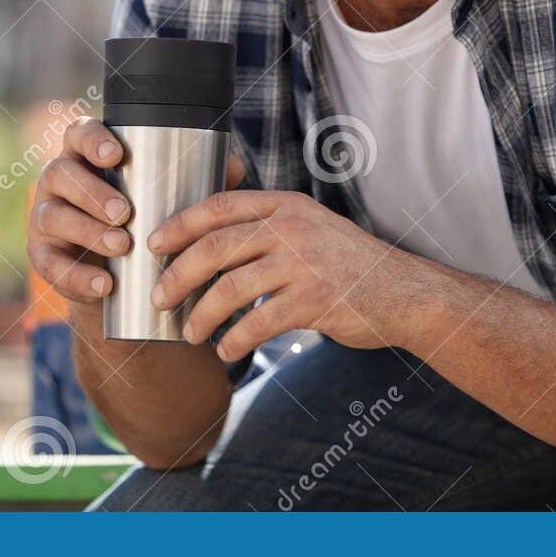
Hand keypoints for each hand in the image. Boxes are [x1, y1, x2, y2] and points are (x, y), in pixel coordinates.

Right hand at [28, 117, 245, 302]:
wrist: (124, 279)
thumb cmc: (149, 220)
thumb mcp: (173, 198)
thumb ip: (202, 181)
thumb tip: (235, 166)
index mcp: (87, 156)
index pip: (78, 133)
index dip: (92, 139)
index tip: (116, 155)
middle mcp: (60, 180)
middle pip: (62, 174)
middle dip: (92, 192)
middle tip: (125, 211)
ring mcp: (45, 217)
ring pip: (54, 216)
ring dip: (88, 231)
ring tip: (122, 246)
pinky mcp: (42, 256)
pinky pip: (50, 265)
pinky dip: (77, 275)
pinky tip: (103, 284)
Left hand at [148, 190, 422, 360]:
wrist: (402, 292)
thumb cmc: (346, 264)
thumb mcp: (310, 226)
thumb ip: (267, 224)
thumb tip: (205, 238)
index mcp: (286, 204)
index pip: (219, 205)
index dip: (179, 224)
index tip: (153, 245)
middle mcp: (293, 227)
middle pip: (214, 247)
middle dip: (177, 276)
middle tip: (159, 298)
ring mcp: (305, 263)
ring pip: (229, 289)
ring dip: (201, 316)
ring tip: (190, 334)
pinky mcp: (315, 301)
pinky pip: (257, 324)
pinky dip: (234, 342)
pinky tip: (227, 352)